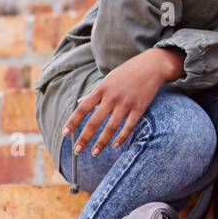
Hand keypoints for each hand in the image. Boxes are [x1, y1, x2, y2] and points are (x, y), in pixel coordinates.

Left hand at [63, 47, 182, 156]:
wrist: (152, 65)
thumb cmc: (127, 73)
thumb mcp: (107, 79)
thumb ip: (94, 93)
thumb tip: (79, 102)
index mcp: (101, 89)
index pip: (82, 108)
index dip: (73, 122)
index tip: (65, 134)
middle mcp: (112, 97)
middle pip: (94, 121)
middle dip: (84, 138)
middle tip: (77, 151)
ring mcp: (126, 103)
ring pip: (111, 127)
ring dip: (101, 142)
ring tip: (94, 153)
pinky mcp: (139, 108)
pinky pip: (129, 126)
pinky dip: (121, 137)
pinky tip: (115, 145)